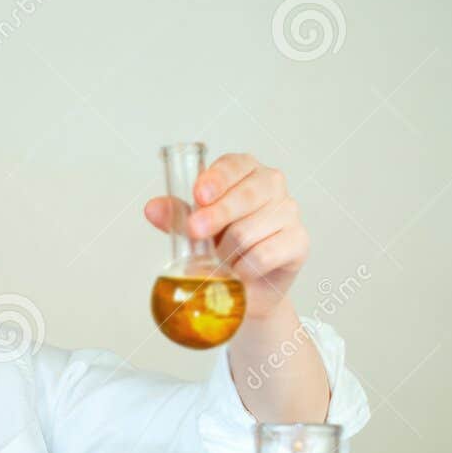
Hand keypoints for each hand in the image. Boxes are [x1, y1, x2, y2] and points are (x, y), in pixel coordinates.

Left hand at [144, 153, 306, 320]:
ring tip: (222, 259)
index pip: (234, 165)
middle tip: (196, 232)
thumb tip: (152, 208)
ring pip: (249, 230)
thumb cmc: (221, 247)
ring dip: (227, 252)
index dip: (217, 179)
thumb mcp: (194, 230)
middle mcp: (271, 184)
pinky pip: (264, 255)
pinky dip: (244, 268)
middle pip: (244, 196)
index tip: (199, 195)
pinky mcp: (299, 241)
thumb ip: (177, 217)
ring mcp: (289, 211)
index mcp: (245, 170)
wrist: (246, 288)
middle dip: (216, 216)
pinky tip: (239, 271)